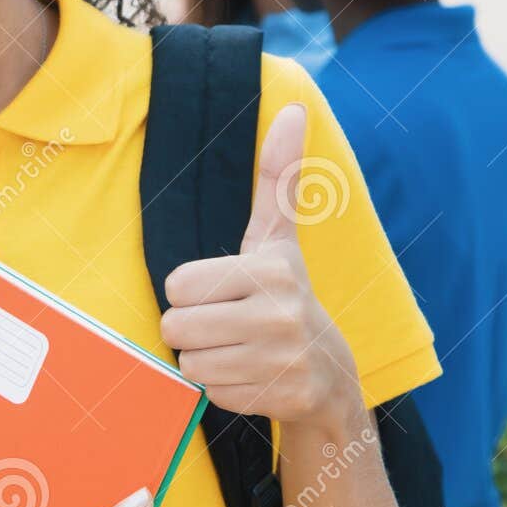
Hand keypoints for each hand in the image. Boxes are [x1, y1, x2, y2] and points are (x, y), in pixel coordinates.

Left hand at [158, 103, 360, 431]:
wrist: (330, 376)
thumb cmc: (285, 296)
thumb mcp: (277, 239)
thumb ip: (278, 177)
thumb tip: (291, 108)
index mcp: (271, 269)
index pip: (176, 284)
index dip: (190, 292)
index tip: (222, 293)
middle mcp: (280, 313)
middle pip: (177, 325)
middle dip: (192, 329)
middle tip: (228, 326)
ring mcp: (283, 359)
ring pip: (190, 362)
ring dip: (205, 361)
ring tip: (240, 351)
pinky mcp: (282, 397)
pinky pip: (209, 393)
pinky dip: (222, 390)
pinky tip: (252, 377)